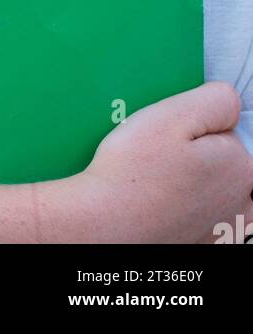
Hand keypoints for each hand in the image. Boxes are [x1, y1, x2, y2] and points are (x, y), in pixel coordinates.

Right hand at [72, 81, 252, 243]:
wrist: (104, 228)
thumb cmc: (133, 173)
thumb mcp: (174, 114)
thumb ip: (216, 101)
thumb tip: (229, 104)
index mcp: (241, 168)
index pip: (226, 129)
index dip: (193, 124)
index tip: (169, 136)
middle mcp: (240, 204)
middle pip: (221, 161)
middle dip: (194, 154)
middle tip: (157, 157)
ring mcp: (221, 229)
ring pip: (210, 190)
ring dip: (189, 183)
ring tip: (153, 182)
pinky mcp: (199, 243)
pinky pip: (195, 214)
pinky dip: (178, 207)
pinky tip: (154, 204)